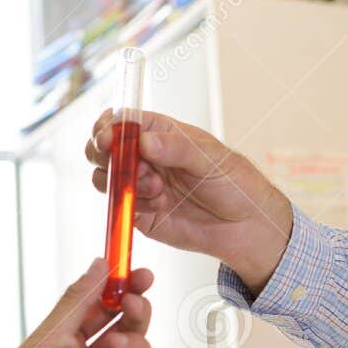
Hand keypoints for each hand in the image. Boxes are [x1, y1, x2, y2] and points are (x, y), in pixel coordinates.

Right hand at [86, 109, 293, 293]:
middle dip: (104, 155)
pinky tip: (161, 204)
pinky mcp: (139, 212)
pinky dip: (132, 204)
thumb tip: (145, 141)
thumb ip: (177, 148)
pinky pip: (118, 205)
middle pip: (103, 147)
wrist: (244, 226)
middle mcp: (145, 156)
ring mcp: (140, 184)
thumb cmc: (235, 183)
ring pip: (105, 177)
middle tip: (122, 165)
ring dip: (124, 182)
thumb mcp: (211, 158)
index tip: (107, 139)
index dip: (107, 127)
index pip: (122, 121)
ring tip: (157, 188)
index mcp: (161, 132)